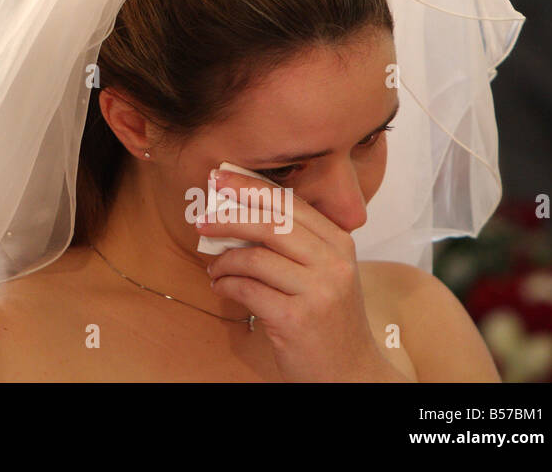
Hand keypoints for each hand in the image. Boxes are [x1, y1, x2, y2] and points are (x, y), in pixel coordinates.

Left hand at [197, 169, 405, 381]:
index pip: (289, 203)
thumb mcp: (324, 272)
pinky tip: (220, 286)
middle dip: (228, 217)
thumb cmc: (328, 318)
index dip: (250, 187)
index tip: (218, 179)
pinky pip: (247, 290)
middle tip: (201, 220)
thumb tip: (238, 211)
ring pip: (254, 258)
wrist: (350, 371)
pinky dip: (226, 284)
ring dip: (224, 261)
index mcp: (339, 244)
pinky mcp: (296, 320)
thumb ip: (293, 242)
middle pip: (270, 225)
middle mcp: (333, 264)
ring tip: (213, 267)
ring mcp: (317, 292)